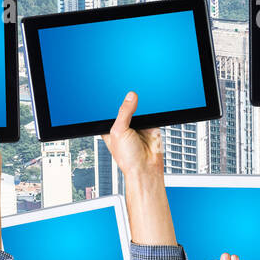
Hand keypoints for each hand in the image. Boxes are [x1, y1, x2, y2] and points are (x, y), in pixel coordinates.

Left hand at [103, 91, 174, 244]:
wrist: (147, 168)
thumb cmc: (128, 158)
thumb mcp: (119, 131)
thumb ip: (124, 112)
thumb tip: (130, 97)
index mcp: (110, 129)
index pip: (108, 112)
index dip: (107, 103)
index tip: (108, 91)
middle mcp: (124, 127)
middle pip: (124, 108)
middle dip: (126, 102)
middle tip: (127, 93)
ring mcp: (138, 126)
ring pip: (138, 109)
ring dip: (139, 105)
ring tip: (138, 101)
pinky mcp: (150, 126)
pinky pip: (151, 114)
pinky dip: (152, 110)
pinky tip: (149, 107)